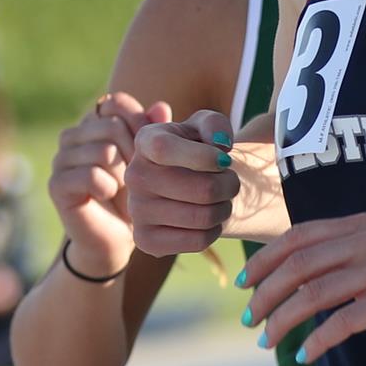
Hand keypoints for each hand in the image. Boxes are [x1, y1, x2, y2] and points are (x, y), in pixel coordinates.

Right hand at [48, 93, 151, 278]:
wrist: (115, 236)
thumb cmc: (135, 194)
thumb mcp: (150, 161)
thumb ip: (155, 132)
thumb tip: (161, 107)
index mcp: (93, 122)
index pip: (116, 102)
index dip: (139, 123)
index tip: (149, 150)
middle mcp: (72, 136)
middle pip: (111, 126)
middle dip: (133, 153)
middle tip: (137, 175)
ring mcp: (60, 159)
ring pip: (102, 151)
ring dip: (122, 174)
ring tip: (122, 187)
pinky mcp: (56, 185)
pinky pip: (90, 175)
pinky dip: (107, 188)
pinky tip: (108, 195)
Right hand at [126, 107, 239, 258]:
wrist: (192, 184)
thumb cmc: (201, 150)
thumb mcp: (208, 127)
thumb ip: (215, 124)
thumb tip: (219, 144)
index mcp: (146, 141)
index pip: (165, 149)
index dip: (203, 157)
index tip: (225, 160)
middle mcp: (134, 175)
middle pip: (202, 190)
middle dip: (229, 185)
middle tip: (231, 182)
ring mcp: (136, 210)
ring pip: (203, 217)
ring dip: (225, 208)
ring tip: (222, 200)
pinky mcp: (144, 240)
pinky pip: (196, 241)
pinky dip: (214, 232)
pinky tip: (209, 220)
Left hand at [240, 217, 365, 364]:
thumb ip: (356, 250)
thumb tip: (313, 276)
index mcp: (362, 224)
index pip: (298, 237)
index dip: (266, 260)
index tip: (247, 283)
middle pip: (298, 265)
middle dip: (266, 294)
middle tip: (249, 320)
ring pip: (313, 293)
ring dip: (283, 320)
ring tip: (267, 341)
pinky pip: (343, 321)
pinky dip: (318, 340)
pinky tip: (305, 354)